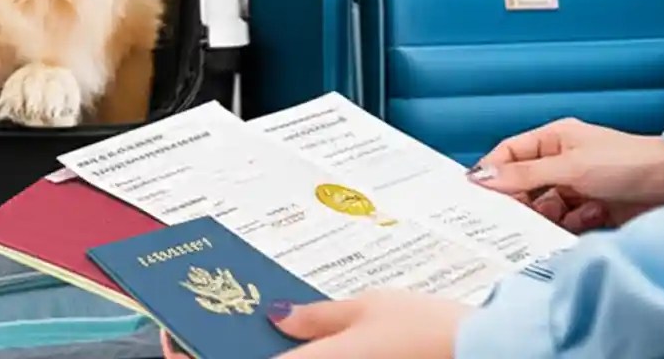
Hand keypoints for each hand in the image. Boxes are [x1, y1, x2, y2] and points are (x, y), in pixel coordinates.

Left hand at [158, 291, 469, 358]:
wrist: (491, 357)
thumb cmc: (432, 334)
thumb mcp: (366, 309)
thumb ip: (316, 317)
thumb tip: (279, 316)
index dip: (186, 353)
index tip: (173, 331)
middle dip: (224, 351)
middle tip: (208, 327)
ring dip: (268, 353)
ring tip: (262, 326)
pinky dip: (300, 358)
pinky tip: (303, 343)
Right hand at [467, 118, 663, 231]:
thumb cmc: (632, 162)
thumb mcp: (570, 167)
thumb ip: (524, 174)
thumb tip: (484, 175)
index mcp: (554, 139)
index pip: (509, 154)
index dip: (492, 171)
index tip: (476, 193)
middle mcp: (563, 162)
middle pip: (523, 185)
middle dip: (523, 200)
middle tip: (519, 213)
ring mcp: (577, 187)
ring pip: (544, 207)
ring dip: (551, 215)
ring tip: (566, 215)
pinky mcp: (592, 210)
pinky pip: (565, 223)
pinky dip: (572, 225)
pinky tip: (591, 217)